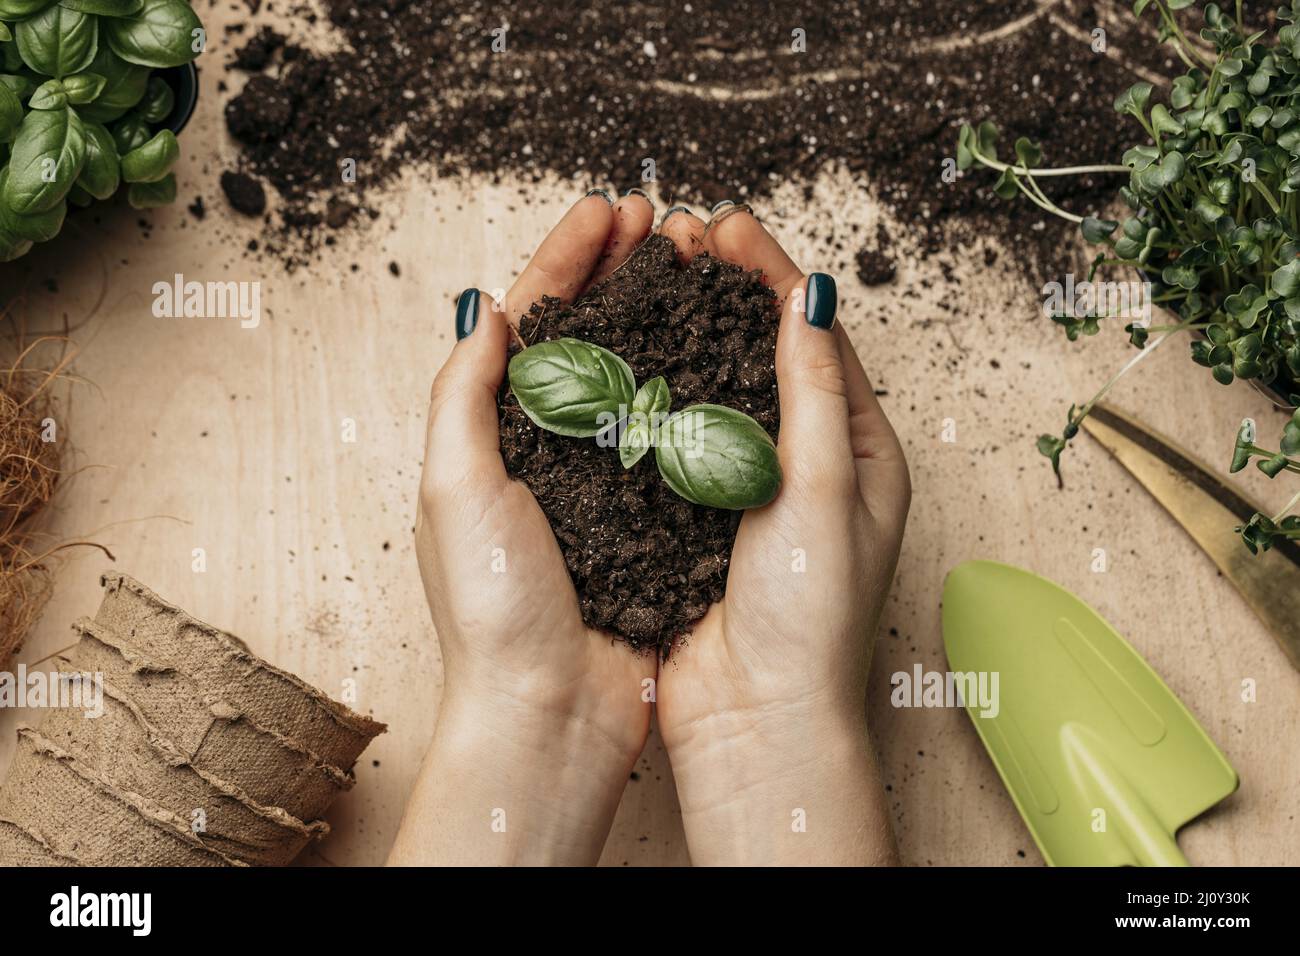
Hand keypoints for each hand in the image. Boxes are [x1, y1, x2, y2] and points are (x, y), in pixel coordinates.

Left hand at [389, 191, 656, 865]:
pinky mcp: (652, 518)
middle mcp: (549, 452)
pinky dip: (697, 386)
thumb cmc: (493, 614)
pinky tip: (725, 352)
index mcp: (493, 438)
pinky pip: (677, 436)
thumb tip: (482, 309)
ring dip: (666, 316)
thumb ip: (462, 397)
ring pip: (639, 375)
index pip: (532, 321)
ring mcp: (605, 482)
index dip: (568, 257)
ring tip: (699, 267)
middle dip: (624, 271)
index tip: (611, 210)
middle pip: (590, 335)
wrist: (551, 715)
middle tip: (665, 223)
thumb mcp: (455, 492)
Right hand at [653, 204, 910, 865]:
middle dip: (725, 288)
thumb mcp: (824, 491)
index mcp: (858, 450)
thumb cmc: (809, 619)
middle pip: (763, 350)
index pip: (816, 337)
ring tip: (652, 275)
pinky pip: (678, 431)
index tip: (727, 229)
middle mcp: (806, 460)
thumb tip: (809, 297)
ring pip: (716, 383)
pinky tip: (624, 351)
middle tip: (683, 235)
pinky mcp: (697, 511)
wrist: (756, 717)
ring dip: (686, 327)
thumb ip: (815, 393)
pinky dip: (655, 385)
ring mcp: (748, 483)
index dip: (771, 276)